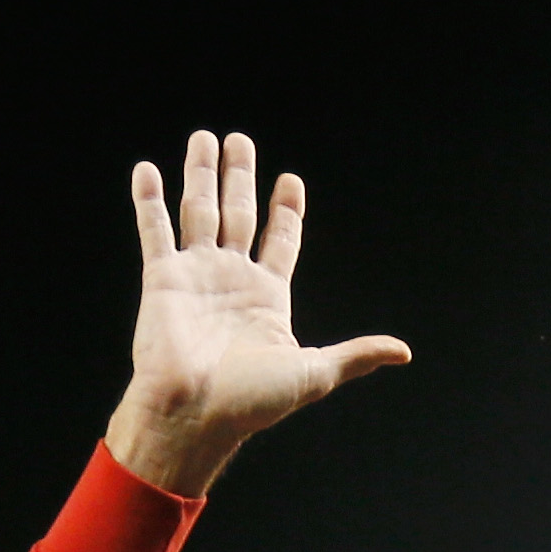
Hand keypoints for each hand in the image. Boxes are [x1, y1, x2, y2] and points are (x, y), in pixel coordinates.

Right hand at [101, 132, 411, 499]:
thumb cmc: (253, 401)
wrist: (196, 414)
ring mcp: (196, 276)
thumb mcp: (315, 373)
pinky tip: (147, 170)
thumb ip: (356, 354)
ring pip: (199, 212)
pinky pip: (155, 231)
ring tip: (204, 138)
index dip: (286, 211)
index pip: (281, 240)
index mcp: (268, 297)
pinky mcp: (163, 279)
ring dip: (200, 175)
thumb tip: (403, 352)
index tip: (290, 180)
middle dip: (240, 177)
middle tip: (241, 140)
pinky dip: (149, 200)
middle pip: (238, 215)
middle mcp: (232, 280)